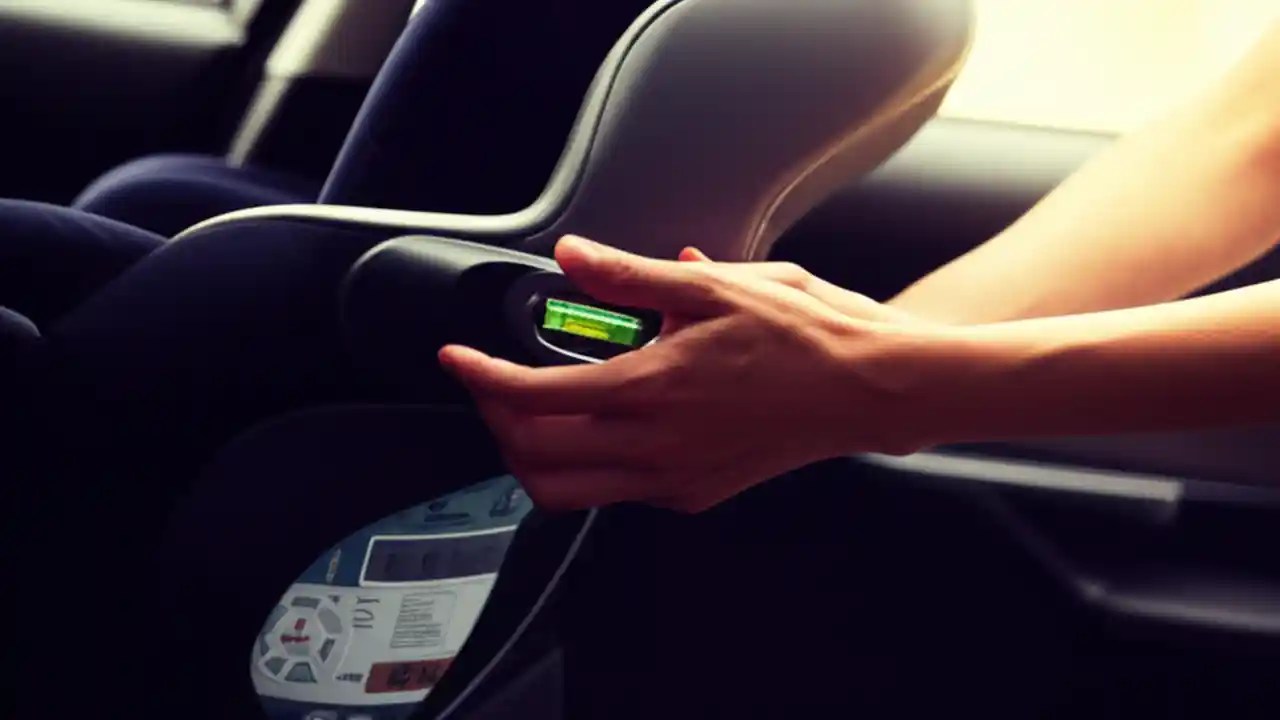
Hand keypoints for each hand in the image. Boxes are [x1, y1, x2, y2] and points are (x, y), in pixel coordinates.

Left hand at [439, 236, 933, 512]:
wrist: (868, 389)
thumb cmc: (807, 335)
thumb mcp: (714, 286)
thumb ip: (630, 276)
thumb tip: (573, 258)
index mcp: (652, 391)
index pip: (532, 399)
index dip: (481, 379)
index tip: (458, 359)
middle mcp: (655, 449)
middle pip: (534, 459)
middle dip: (496, 420)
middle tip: (492, 383)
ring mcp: (673, 481)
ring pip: (566, 491)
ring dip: (532, 455)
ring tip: (533, 411)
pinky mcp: (694, 494)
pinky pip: (615, 492)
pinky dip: (584, 463)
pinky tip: (602, 419)